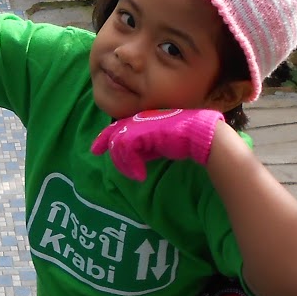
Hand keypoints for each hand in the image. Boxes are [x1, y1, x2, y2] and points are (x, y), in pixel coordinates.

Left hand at [90, 108, 223, 181]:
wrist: (200, 135)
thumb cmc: (184, 140)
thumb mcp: (159, 145)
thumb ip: (146, 148)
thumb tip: (134, 160)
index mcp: (144, 121)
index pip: (118, 127)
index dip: (105, 136)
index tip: (96, 148)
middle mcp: (140, 120)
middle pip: (114, 132)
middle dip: (104, 143)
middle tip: (96, 152)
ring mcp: (142, 125)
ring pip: (119, 143)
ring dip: (123, 163)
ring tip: (135, 175)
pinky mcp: (145, 132)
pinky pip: (127, 149)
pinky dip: (131, 165)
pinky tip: (140, 175)